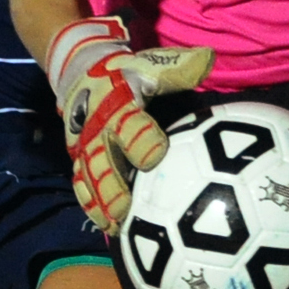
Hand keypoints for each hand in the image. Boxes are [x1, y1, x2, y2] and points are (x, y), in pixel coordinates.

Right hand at [47, 17, 213, 233]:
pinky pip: (82, 184)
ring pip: (89, 177)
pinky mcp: (80, 160)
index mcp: (116, 104)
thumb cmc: (127, 72)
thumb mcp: (150, 65)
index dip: (140, 138)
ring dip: (100, 202)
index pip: (128, 123)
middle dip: (112, 184)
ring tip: (113, 227)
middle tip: (125, 208)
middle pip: (102, 159)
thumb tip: (208, 59)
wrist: (82, 72)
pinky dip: (91, 205)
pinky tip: (106, 228)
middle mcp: (97, 128)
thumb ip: (178, 68)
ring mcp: (85, 146)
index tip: (155, 154)